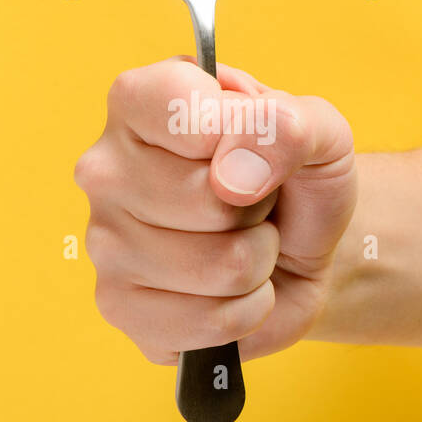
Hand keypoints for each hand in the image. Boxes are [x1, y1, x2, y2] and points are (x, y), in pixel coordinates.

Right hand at [75, 57, 356, 363]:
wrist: (296, 248)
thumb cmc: (292, 177)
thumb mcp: (317, 130)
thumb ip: (290, 125)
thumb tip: (236, 175)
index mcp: (139, 101)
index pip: (181, 108)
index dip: (243, 133)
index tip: (255, 141)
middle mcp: (105, 168)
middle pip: (208, 199)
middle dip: (257, 207)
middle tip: (252, 201)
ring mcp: (104, 242)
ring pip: (219, 266)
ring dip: (258, 260)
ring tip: (244, 242)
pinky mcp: (119, 307)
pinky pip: (212, 320)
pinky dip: (247, 309)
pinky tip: (231, 288)